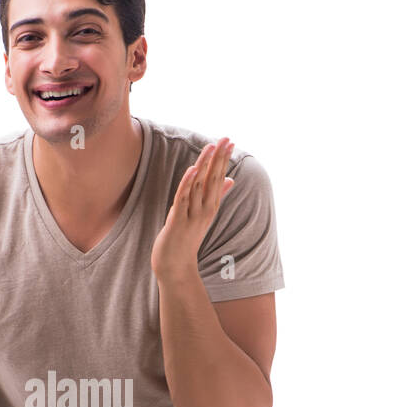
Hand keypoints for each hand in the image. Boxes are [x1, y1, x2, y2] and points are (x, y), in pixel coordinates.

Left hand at [151, 138, 234, 282]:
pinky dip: (187, 184)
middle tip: (226, 138)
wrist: (175, 268)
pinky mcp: (177, 222)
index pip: (218, 178)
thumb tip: (230, 180)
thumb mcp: (203, 216)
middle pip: (212, 179)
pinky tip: (192, 170)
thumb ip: (216, 196)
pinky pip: (183, 199)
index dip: (223, 159)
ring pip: (199, 186)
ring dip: (204, 166)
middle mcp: (203, 210)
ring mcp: (191, 216)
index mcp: (209, 207)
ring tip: (211, 147)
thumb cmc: (186, 240)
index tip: (230, 141)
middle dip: (219, 158)